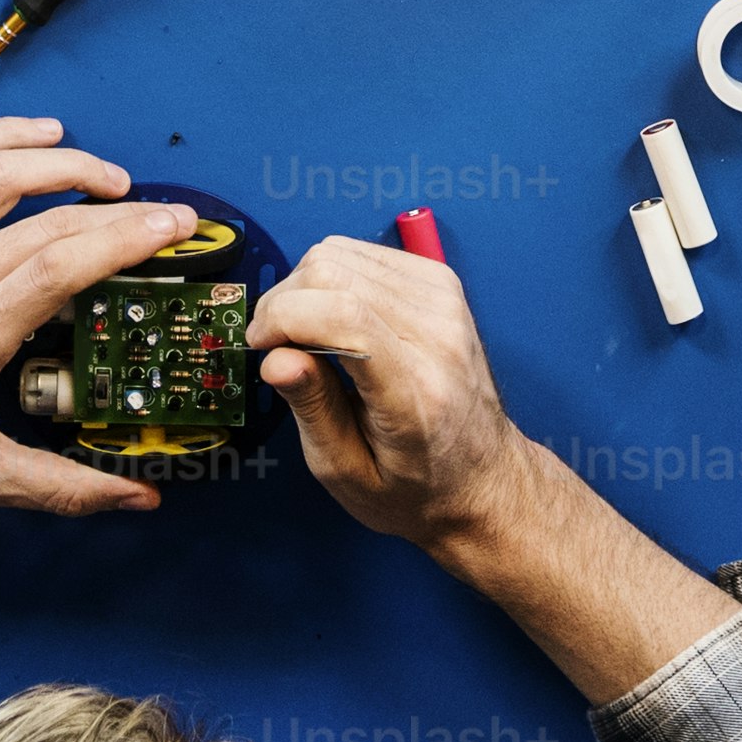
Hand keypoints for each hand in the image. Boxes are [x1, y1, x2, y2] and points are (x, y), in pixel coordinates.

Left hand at [0, 118, 198, 549]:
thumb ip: (65, 487)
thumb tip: (137, 498)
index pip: (65, 261)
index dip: (128, 236)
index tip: (173, 225)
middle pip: (48, 214)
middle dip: (119, 205)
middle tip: (161, 210)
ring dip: (62, 158)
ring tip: (105, 174)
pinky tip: (33, 137)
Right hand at [252, 235, 536, 551]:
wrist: (482, 479)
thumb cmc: (416, 488)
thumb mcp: (348, 473)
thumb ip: (312, 409)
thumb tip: (274, 358)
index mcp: (415, 392)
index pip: (343, 316)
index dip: (283, 316)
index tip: (259, 344)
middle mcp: (436, 335)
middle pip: (333, 272)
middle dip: (283, 301)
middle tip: (273, 343)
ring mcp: (444, 301)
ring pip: (341, 253)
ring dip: (305, 288)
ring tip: (302, 334)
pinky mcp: (441, 283)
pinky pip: (362, 253)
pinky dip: (333, 278)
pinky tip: (333, 317)